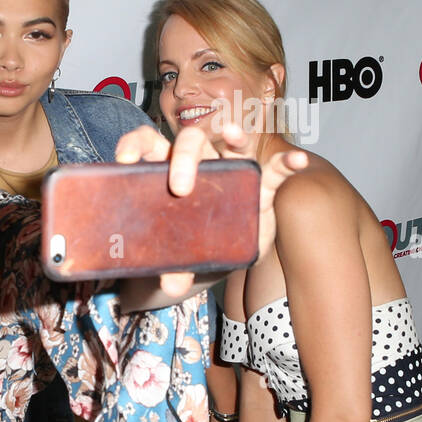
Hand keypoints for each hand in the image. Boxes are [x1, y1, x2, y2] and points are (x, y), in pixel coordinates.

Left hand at [115, 123, 307, 296]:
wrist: (223, 253)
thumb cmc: (190, 243)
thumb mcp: (179, 255)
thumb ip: (173, 267)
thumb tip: (171, 287)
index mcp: (168, 170)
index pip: (148, 143)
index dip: (134, 144)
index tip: (125, 160)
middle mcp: (200, 163)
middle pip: (189, 141)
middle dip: (183, 157)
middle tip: (179, 189)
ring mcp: (233, 170)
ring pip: (231, 143)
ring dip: (234, 136)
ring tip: (233, 134)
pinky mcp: (262, 185)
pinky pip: (276, 169)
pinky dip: (287, 163)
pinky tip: (296, 161)